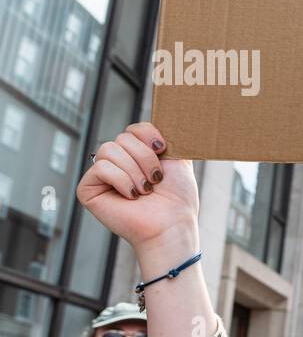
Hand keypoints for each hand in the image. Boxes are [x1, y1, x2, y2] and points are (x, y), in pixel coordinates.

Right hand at [76, 123, 198, 255]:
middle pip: (123, 137)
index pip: (134, 128)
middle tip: (155, 181)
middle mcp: (118, 162)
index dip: (148, 134)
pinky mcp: (88, 188)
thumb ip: (173, 138)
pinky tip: (131, 196)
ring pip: (110, 149)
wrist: (171, 224)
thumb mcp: (180, 161)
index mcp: (137, 154)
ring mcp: (101, 175)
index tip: (163, 149)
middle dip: (145, 158)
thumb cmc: (178, 198)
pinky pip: (100, 167)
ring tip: (145, 191)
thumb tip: (178, 112)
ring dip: (135, 171)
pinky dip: (121, 180)